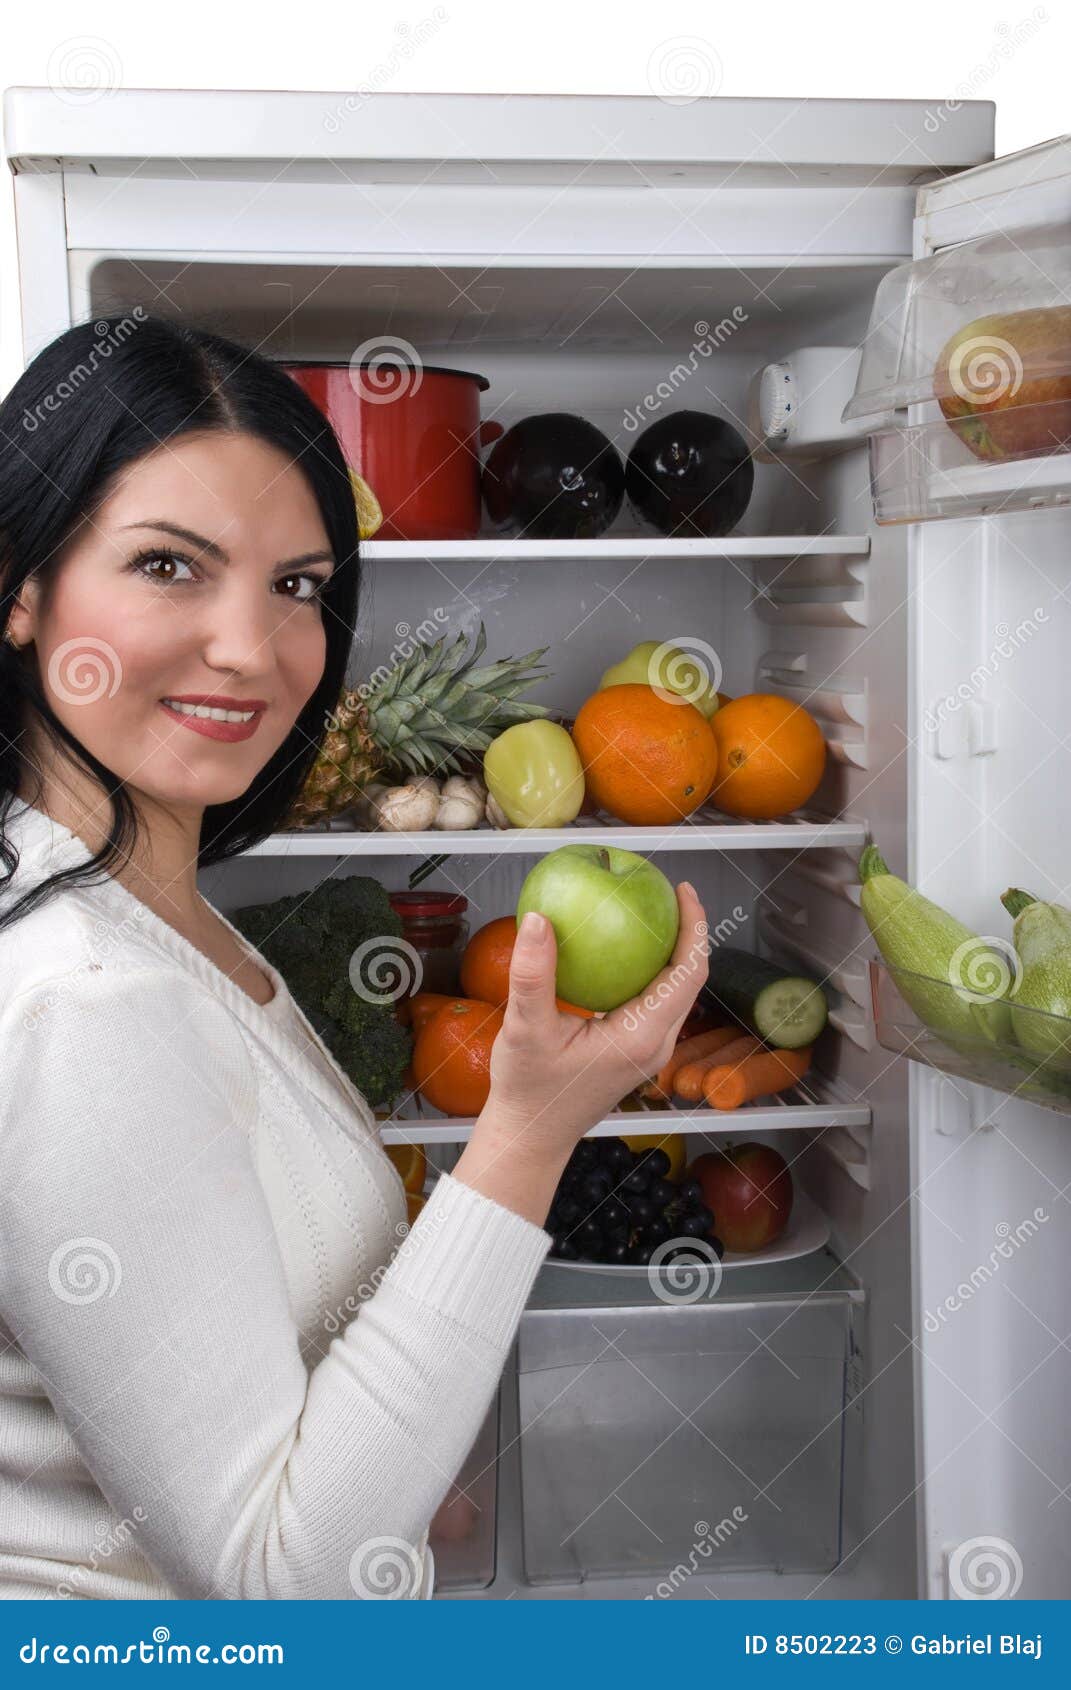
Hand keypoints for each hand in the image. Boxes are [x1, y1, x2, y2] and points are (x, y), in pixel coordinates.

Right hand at [477, 881, 708, 1167]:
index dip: (694, 927)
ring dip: (671, 950)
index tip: (683, 891)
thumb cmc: (529, 1091)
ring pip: (675, 990)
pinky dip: (649, 969)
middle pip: (690, 978)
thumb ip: (532, 975)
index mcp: (641, 1037)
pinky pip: (655, 1001)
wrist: (530, 1135)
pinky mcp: (635, 1051)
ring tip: (651, 913)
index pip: (688, 973)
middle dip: (687, 931)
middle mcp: (655, 1044)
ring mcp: (648, 1050)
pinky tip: (621, 950)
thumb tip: (536, 919)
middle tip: (668, 892)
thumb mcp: (525, 1030)